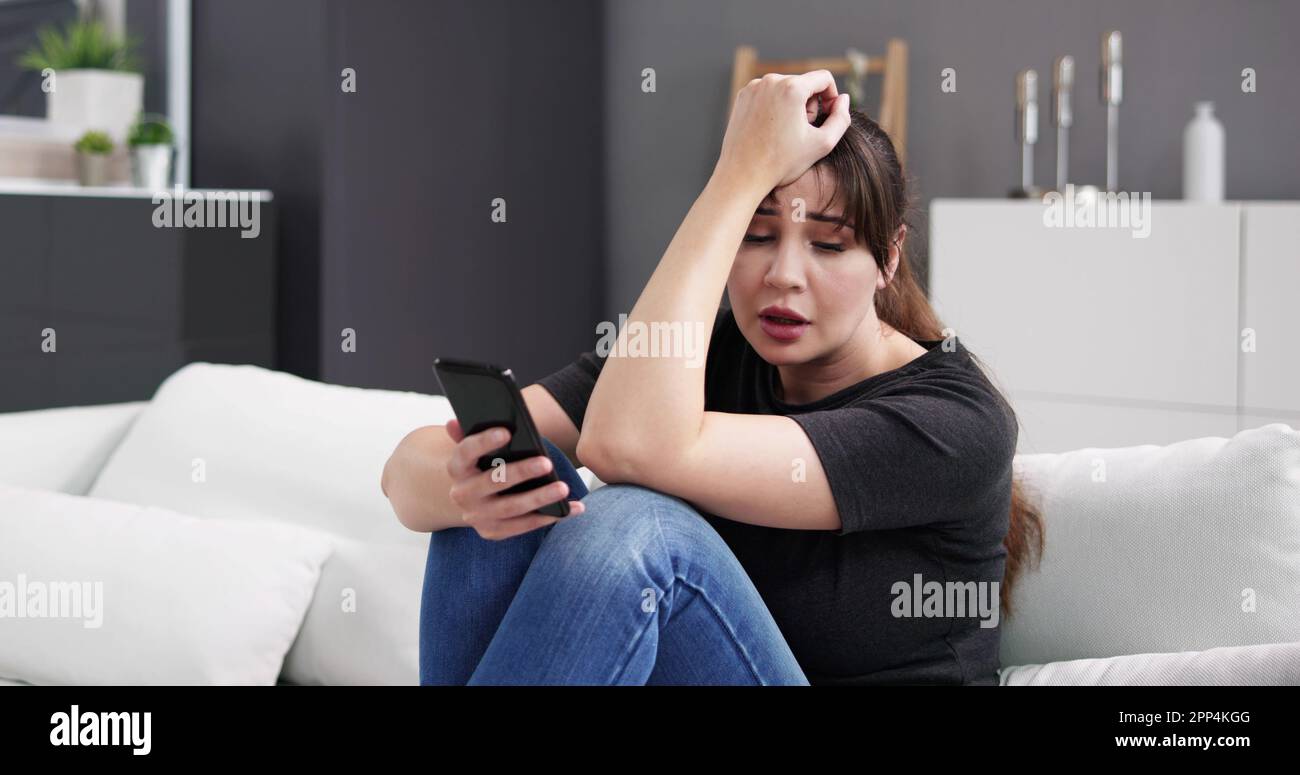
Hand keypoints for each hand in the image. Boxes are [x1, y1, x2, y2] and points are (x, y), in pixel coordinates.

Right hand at [444, 419, 584, 540]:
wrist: (470, 500)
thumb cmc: (481, 465)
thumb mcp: (473, 450)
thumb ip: (468, 434)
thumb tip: (452, 422)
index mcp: (457, 467)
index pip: (466, 452)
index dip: (485, 442)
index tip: (507, 432)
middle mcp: (462, 494)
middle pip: (493, 482)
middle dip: (521, 472)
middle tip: (547, 462)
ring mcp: (477, 516)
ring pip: (512, 508)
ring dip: (539, 498)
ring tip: (563, 487)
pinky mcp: (493, 531)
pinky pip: (525, 526)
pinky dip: (550, 517)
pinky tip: (573, 507)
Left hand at [714, 70, 851, 193]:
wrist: (742, 175)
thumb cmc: (782, 163)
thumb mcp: (822, 143)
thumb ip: (841, 118)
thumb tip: (843, 98)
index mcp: (791, 87)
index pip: (824, 78)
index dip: (832, 96)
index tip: (827, 116)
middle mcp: (770, 81)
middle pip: (804, 83)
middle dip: (809, 104)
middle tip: (802, 131)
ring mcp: (753, 87)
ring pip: (785, 88)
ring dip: (792, 105)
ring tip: (786, 132)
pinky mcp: (742, 97)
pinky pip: (768, 94)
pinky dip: (775, 107)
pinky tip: (771, 130)